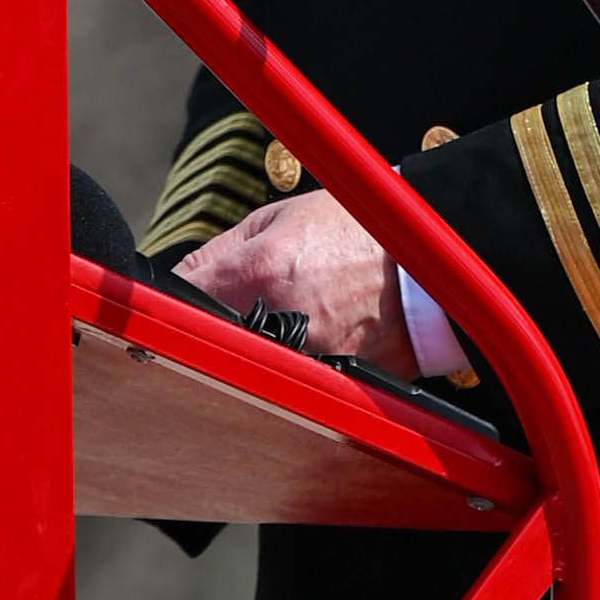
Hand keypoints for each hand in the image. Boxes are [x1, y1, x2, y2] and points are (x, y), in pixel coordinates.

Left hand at [177, 193, 407, 374]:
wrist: (429, 265)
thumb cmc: (357, 230)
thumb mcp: (281, 217)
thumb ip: (222, 248)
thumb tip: (178, 276)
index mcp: (258, 271)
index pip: (180, 297)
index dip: (170, 298)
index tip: (173, 300)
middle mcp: (276, 320)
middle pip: (207, 340)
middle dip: (206, 329)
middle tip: (221, 315)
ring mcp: (305, 357)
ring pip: (246, 367)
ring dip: (247, 351)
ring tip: (277, 326)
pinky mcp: (331, 382)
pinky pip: (289, 382)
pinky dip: (288, 367)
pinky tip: (308, 343)